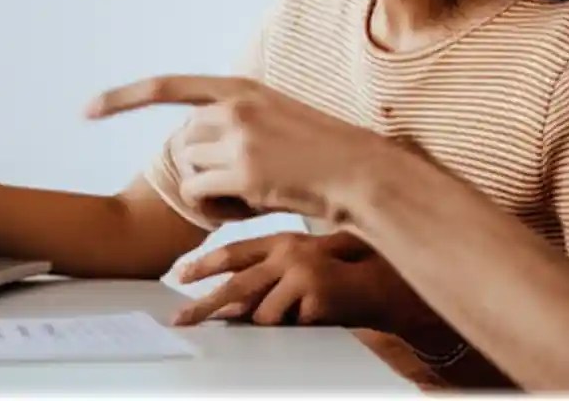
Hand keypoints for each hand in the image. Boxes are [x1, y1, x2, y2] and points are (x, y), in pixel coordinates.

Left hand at [86, 75, 406, 223]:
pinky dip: (214, 208)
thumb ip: (234, 119)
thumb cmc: (320, 152)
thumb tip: (192, 140)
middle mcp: (234, 107)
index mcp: (241, 88)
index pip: (168, 86)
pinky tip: (249, 205)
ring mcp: (238, 138)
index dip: (123, 98)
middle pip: (181, 143)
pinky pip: (199, 195)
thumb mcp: (275, 116)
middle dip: (199, 168)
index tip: (87, 110)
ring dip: (208, 190)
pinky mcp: (243, 172)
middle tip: (240, 182)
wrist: (358, 171)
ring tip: (252, 192)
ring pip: (187, 170)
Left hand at [171, 231, 430, 330]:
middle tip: (179, 320)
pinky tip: (315, 316)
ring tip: (295, 315)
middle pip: (234, 284)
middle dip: (203, 305)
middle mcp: (287, 252)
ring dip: (271, 324)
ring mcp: (300, 272)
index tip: (179, 274)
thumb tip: (232, 299)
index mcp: (282, 241)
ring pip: (261, 312)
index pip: (233, 252)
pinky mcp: (313, 292)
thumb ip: (273, 273)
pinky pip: (288, 323)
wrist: (388, 282)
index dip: (204, 263)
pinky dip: (296, 327)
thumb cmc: (347, 275)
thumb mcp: (307, 263)